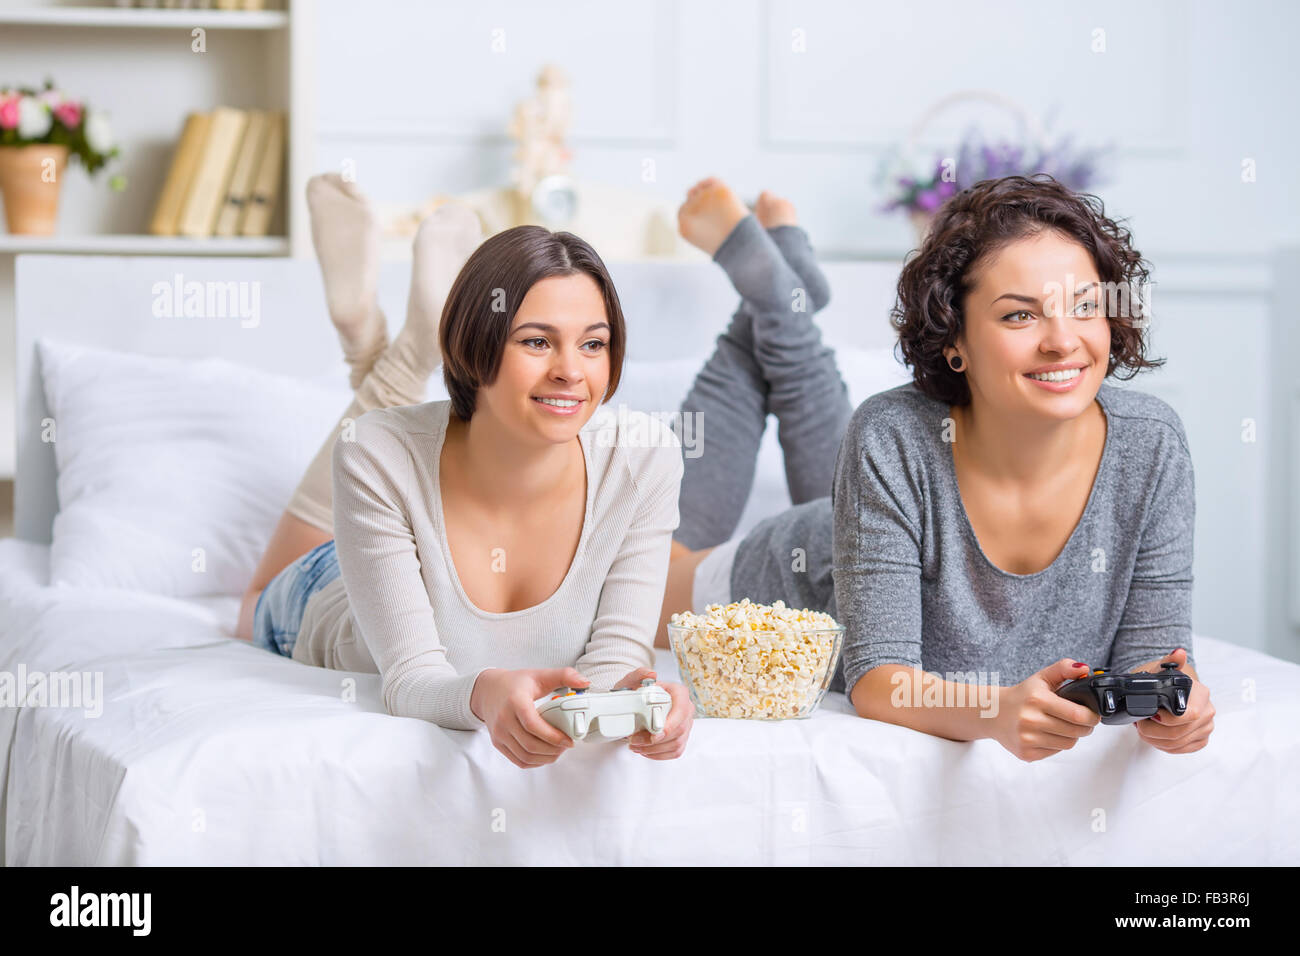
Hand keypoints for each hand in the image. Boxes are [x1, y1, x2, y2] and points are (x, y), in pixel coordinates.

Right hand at [470, 667, 587, 768]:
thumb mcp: (539, 675)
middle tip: (567, 745)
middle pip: (530, 744)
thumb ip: (564, 675)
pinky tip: (546, 755)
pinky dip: (535, 762)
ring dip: (546, 758)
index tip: (569, 740)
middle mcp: (504, 719)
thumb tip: (585, 682)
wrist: (487, 690)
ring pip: (525, 756)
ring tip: (559, 750)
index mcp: (515, 702)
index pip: (533, 725)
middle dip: (553, 750)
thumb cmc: (514, 683)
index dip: (553, 736)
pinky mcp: (498, 743)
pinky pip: (518, 760)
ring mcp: (499, 733)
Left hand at [614, 666, 694, 759]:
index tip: (655, 735)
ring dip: (654, 749)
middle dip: (656, 741)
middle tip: (636, 741)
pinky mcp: (681, 738)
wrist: (634, 703)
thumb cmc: (635, 692)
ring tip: (636, 746)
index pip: (681, 710)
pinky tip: (646, 751)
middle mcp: (686, 708)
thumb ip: (638, 674)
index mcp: (678, 693)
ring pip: (677, 743)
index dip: (670, 725)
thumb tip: (651, 674)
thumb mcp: (632, 681)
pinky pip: (675, 751)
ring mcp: (685, 724)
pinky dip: (659, 755)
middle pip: (679, 730)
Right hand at [992, 658, 1100, 761]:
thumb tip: (1085, 669)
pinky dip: (1057, 744)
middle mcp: (1031, 720)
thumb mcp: (1041, 677)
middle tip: (1081, 721)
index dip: (1092, 716)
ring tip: (1064, 726)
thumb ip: (1064, 668)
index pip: (1077, 715)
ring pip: (1068, 744)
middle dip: (1085, 727)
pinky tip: (1049, 734)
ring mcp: (1027, 739)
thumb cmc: (1022, 695)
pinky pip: (1055, 752)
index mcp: (1037, 699)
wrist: (993, 713)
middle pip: (1076, 732)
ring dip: (1072, 736)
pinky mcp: (1026, 753)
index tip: (1093, 715)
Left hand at [1134, 648, 1213, 753]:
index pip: (1189, 715)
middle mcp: (1208, 711)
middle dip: (1153, 732)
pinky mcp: (1201, 738)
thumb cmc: (1162, 680)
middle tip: (1140, 725)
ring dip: (1156, 740)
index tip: (1150, 715)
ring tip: (1144, 730)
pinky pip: (1183, 749)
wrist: (1169, 689)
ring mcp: (1206, 726)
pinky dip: (1166, 746)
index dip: (1165, 720)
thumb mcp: (1159, 669)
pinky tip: (1156, 738)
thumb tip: (1179, 653)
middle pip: (1180, 733)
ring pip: (1179, 743)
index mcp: (1201, 693)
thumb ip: (1168, 662)